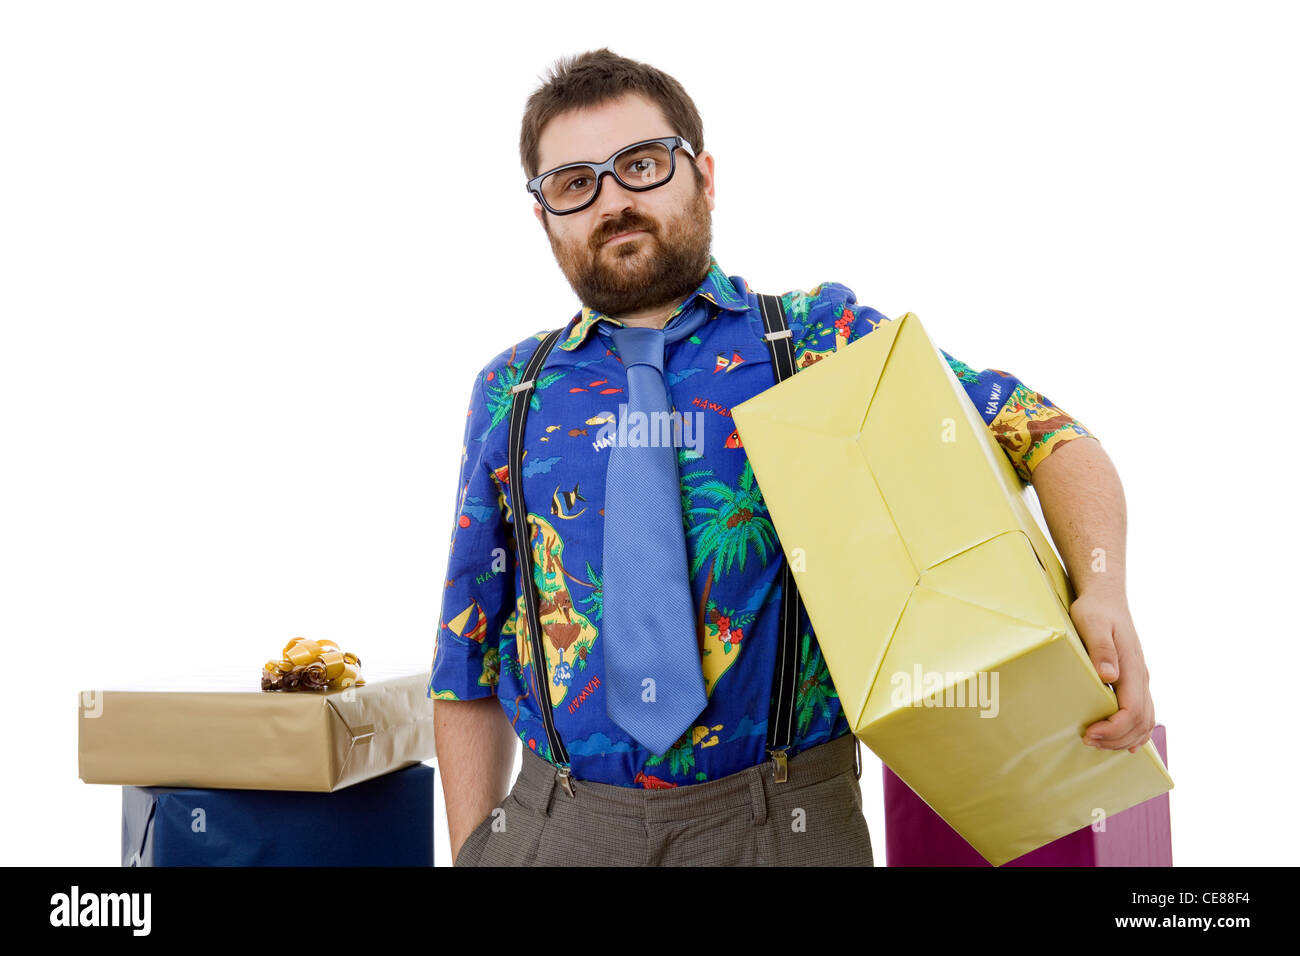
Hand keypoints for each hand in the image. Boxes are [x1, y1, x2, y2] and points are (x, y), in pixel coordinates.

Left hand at [1069, 591, 1154, 752]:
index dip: (1115, 728)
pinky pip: (1143, 712)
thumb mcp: (1092, 624)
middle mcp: (1141, 677)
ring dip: (1125, 738)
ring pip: (1145, 720)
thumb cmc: (1095, 611)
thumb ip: (1101, 649)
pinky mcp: (1133, 679)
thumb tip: (1109, 676)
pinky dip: (1136, 731)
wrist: (1105, 598)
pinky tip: (1124, 742)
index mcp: (1132, 668)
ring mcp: (1139, 679)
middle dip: (1116, 738)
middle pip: (1141, 721)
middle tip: (1088, 741)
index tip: (1091, 733)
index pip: (1133, 710)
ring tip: (1098, 743)